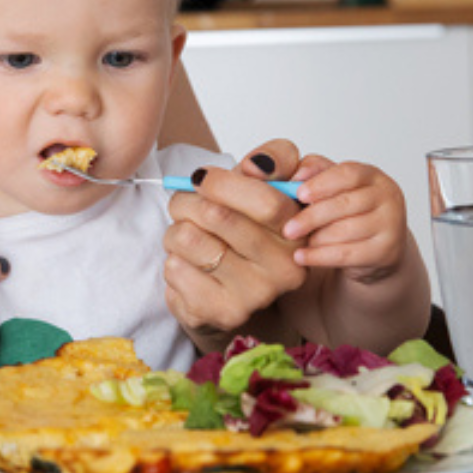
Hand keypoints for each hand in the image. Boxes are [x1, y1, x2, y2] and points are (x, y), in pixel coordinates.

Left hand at [163, 139, 311, 350]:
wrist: (227, 291)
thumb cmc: (243, 230)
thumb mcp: (265, 185)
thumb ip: (274, 160)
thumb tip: (256, 165)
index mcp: (299, 231)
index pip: (266, 202)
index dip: (224, 182)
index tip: (201, 178)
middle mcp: (285, 268)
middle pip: (216, 215)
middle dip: (187, 202)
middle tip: (186, 205)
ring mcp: (255, 295)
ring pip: (188, 238)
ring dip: (176, 231)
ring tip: (189, 239)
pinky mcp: (222, 313)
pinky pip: (175, 267)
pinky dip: (173, 259)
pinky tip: (189, 267)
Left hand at [281, 160, 408, 281]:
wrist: (376, 246)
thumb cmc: (349, 212)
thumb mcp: (334, 186)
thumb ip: (315, 171)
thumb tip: (297, 176)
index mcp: (372, 176)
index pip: (348, 173)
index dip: (321, 183)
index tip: (299, 194)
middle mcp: (387, 197)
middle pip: (345, 204)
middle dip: (312, 217)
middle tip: (287, 229)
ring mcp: (391, 225)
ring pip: (346, 230)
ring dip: (316, 238)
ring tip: (298, 241)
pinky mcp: (386, 251)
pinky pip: (348, 254)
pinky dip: (320, 256)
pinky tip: (301, 257)